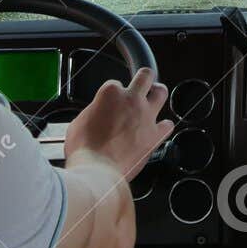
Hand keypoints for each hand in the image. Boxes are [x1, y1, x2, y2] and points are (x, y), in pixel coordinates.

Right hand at [63, 67, 173, 182]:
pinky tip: (158, 128)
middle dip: (143, 78)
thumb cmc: (84, 150)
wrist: (96, 171)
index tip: (110, 102)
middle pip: (145, 76)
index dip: (112, 94)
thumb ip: (93, 112)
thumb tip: (97, 115)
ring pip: (161, 93)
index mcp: (110, 93)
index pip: (114, 84)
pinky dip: (163, 126)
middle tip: (141, 83)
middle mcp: (131, 100)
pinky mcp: (155, 135)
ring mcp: (146, 116)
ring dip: (157, 94)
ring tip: (154, 98)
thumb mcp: (78, 123)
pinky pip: (168, 125)